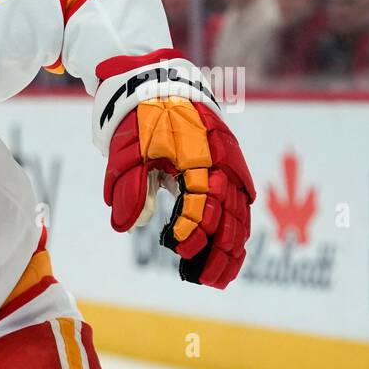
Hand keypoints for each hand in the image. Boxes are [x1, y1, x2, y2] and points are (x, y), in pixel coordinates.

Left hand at [104, 96, 255, 288]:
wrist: (161, 87)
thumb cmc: (142, 121)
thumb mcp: (128, 151)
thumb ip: (128, 187)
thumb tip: (127, 226)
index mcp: (197, 155)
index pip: (200, 200)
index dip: (191, 227)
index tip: (175, 247)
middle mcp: (222, 161)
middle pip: (229, 213)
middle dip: (217, 250)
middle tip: (202, 280)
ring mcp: (230, 165)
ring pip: (239, 214)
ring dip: (231, 248)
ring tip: (218, 278)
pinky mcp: (231, 169)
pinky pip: (240, 205)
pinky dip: (236, 231)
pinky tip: (230, 255)